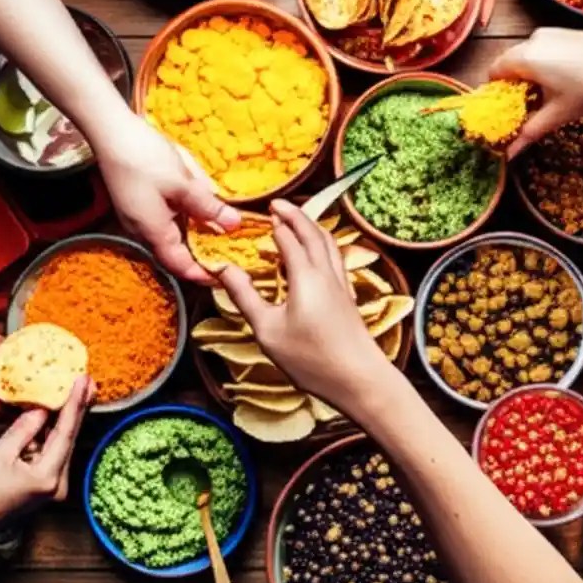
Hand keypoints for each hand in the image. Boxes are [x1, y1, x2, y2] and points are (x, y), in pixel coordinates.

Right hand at [0, 377, 89, 542]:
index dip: (75, 403)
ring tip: (74, 390)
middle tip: (87, 380)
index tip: (83, 381)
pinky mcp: (45, 488)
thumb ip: (23, 430)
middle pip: (69, 439)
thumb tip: (42, 408)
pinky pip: (51, 455)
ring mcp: (53, 488)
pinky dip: (50, 436)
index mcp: (47, 478)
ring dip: (63, 420)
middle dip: (76, 408)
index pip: (66, 433)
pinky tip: (52, 415)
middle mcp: (57, 486)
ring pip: (61, 446)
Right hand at [93, 112, 240, 284]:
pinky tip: (198, 199)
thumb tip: (234, 225)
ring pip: (172, 231)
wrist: (110, 130)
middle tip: (229, 246)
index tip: (224, 274)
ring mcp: (137, 215)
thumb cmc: (144, 158)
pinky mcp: (137, 201)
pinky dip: (183, 212)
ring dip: (194, 227)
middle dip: (201, 248)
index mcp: (153, 231)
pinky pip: (164, 216)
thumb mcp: (182, 183)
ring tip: (219, 221)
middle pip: (176, 250)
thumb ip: (208, 207)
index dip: (202, 273)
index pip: (180, 265)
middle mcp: (142, 230)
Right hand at [216, 200, 393, 410]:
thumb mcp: (268, 330)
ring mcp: (341, 284)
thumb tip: (223, 269)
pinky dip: (323, 244)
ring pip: (329, 243)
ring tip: (299, 220)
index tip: (262, 211)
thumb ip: (245, 296)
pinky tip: (319, 255)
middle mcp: (326, 273)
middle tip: (279, 204)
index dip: (276, 222)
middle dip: (296, 214)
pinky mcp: (348, 297)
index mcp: (306, 276)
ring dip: (313, 226)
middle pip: (313, 232)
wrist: (359, 379)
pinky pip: (336, 258)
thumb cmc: (311, 358)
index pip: (289, 238)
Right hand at [489, 28, 582, 156]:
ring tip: (550, 98)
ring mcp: (551, 33)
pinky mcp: (566, 32)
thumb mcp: (559, 114)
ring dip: (530, 78)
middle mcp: (533, 40)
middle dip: (513, 88)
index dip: (495, 94)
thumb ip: (529, 132)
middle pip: (508, 64)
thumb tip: (509, 153)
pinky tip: (564, 83)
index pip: (493, 72)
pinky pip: (544, 50)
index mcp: (525, 58)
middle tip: (527, 110)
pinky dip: (544, 66)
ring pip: (527, 57)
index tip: (505, 112)